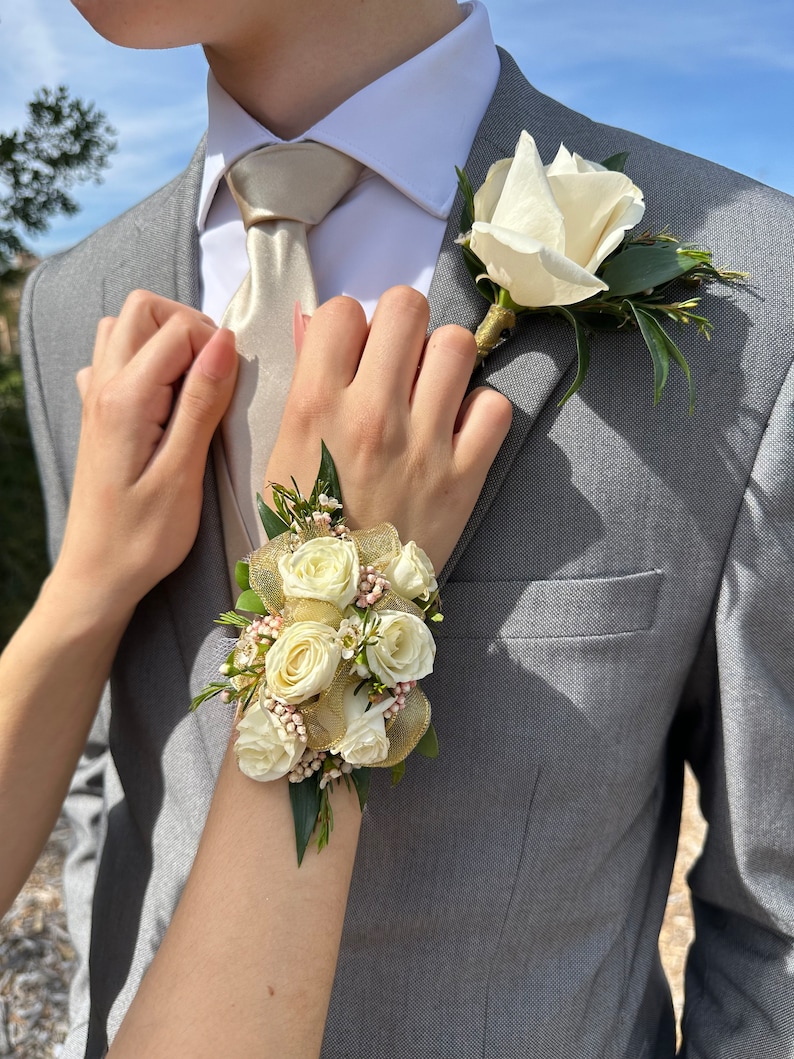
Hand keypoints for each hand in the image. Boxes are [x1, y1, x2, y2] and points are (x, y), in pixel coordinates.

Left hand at [53, 290, 237, 617]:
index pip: (177, 329)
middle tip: (215, 373)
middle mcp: (102, 386)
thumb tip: (224, 341)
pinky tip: (162, 398)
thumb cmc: (145, 537)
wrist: (97, 575)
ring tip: (193, 384)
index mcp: (125, 398)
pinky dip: (142, 361)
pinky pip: (113, 360)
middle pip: (142, 309)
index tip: (231, 388)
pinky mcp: (97, 415)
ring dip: (163, 339)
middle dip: (187, 325)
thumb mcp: (183, 472)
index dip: (215, 346)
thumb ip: (203, 402)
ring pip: (123, 328)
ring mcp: (94, 398)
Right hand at [266, 287, 511, 571]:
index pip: (341, 311)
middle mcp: (372, 414)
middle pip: (407, 308)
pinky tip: (458, 430)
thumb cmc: (303, 524)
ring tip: (430, 393)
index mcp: (316, 405)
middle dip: (402, 328)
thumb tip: (325, 326)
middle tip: (398, 364)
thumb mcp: (283, 450)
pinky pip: (494, 406)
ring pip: (457, 345)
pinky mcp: (466, 475)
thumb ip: (308, 384)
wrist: (340, 603)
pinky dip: (480, 412)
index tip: (353, 355)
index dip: (349, 328)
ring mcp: (424, 444)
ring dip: (443, 361)